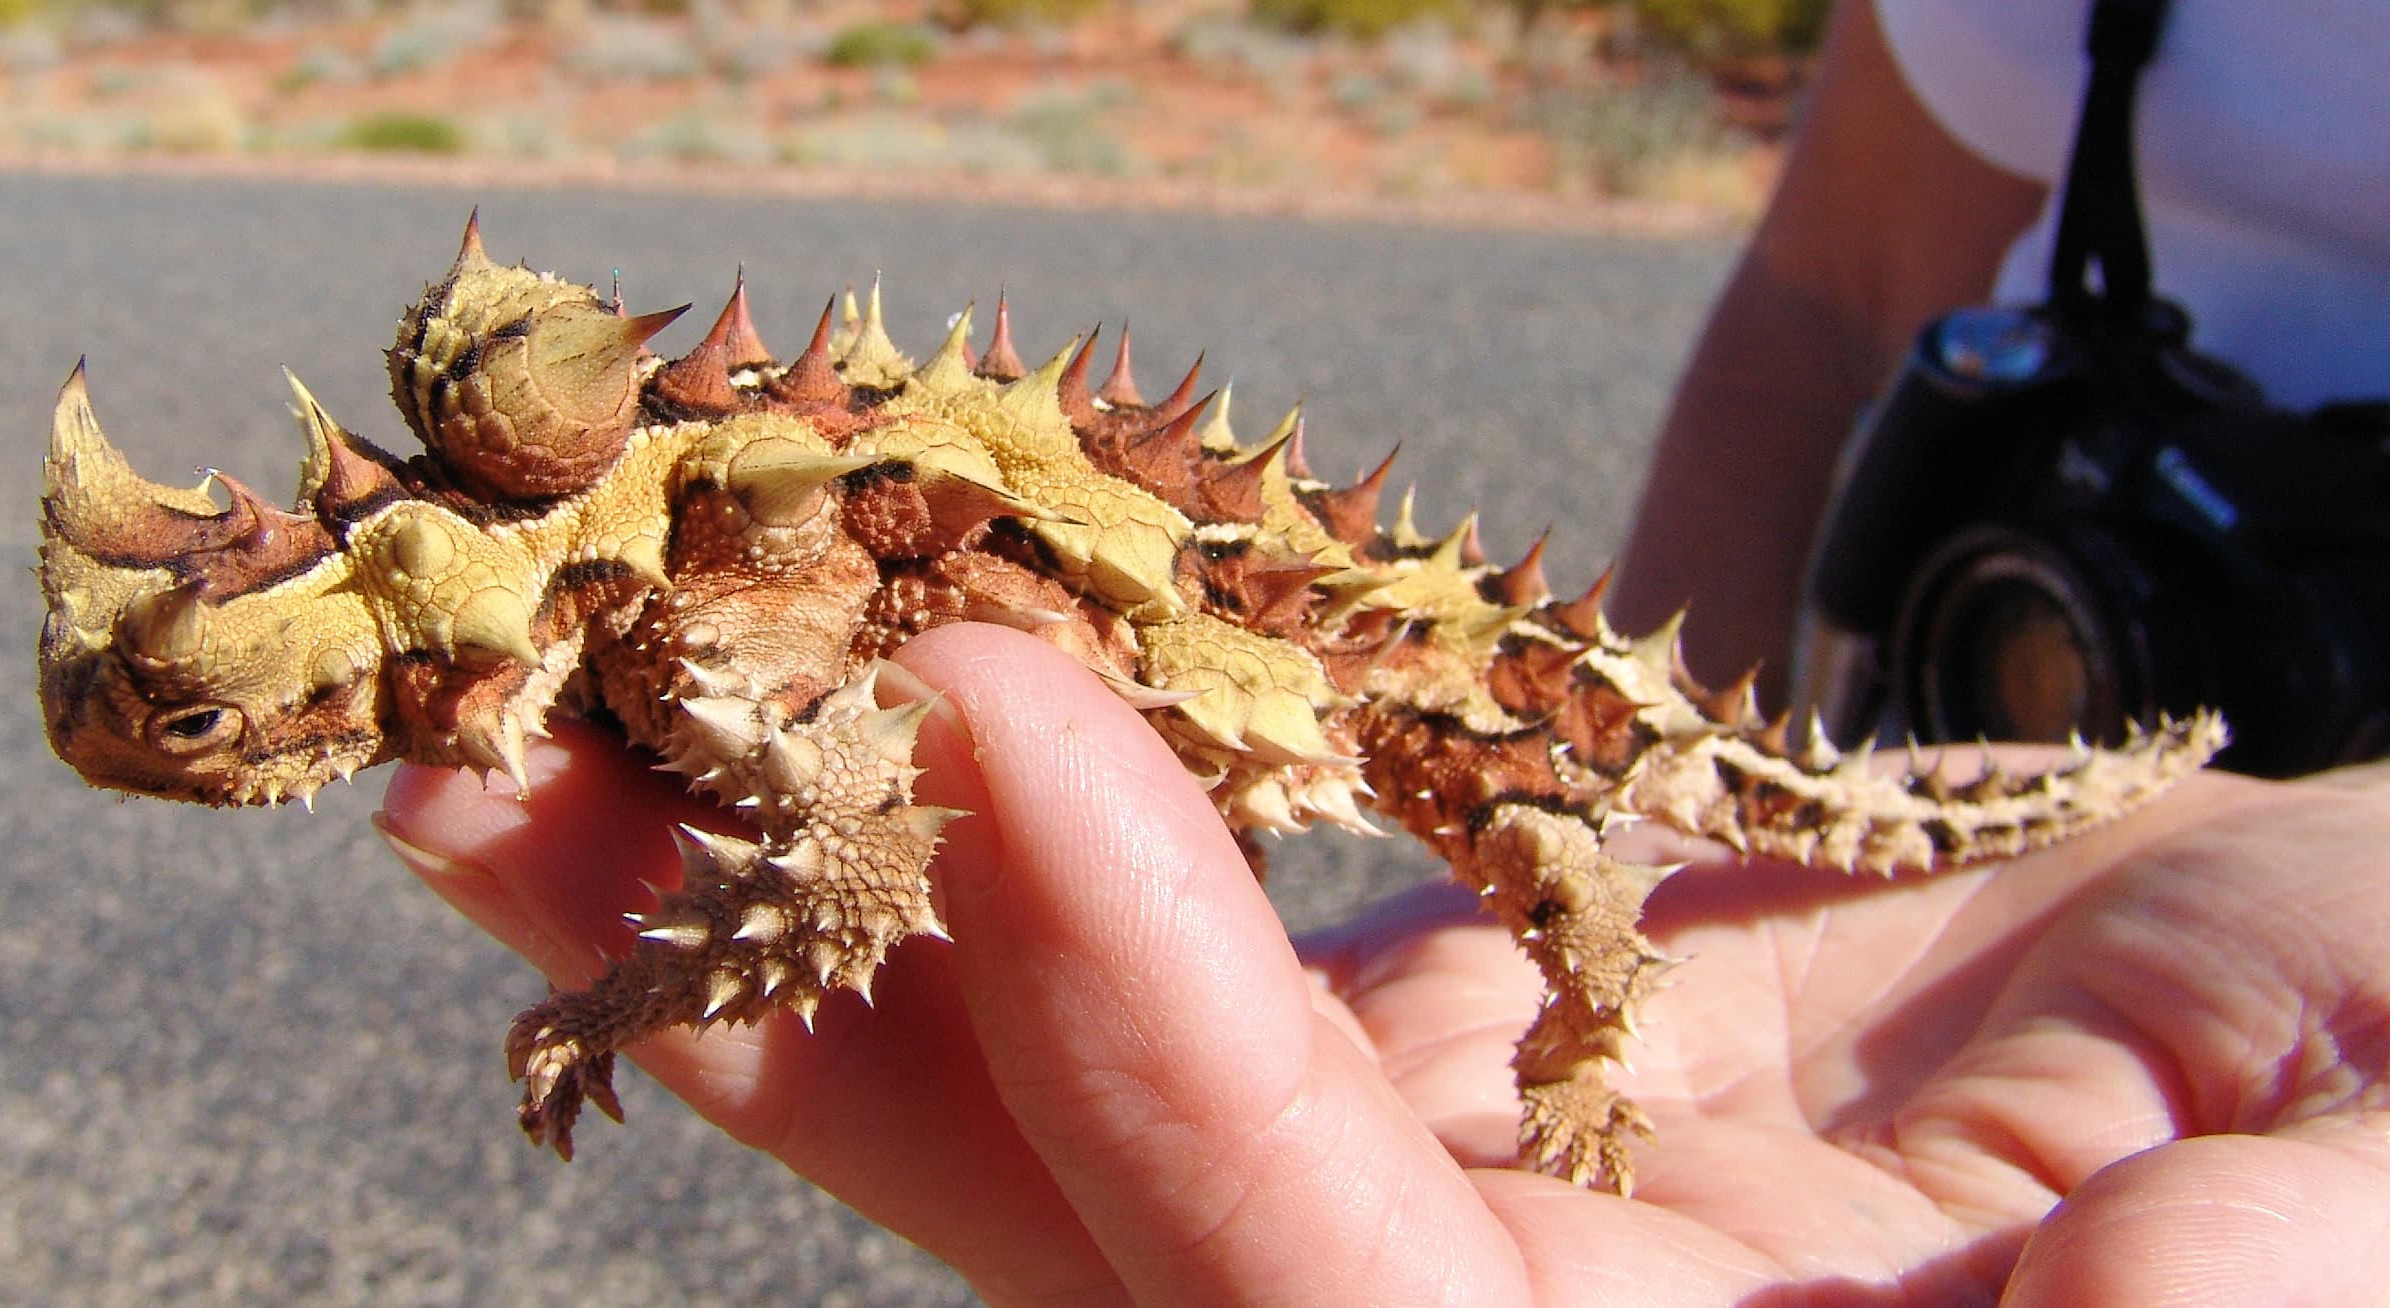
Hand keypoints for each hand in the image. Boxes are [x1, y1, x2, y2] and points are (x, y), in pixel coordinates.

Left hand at [378, 624, 2389, 1305]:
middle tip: (494, 764)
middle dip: (789, 978)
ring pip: (1048, 1056)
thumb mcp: (2380, 1178)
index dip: (1164, 1040)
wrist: (2345, 1038)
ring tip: (528, 698)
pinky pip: (1149, 923)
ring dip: (790, 869)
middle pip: (1075, 1204)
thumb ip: (2274, 1282)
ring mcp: (1431, 1171)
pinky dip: (984, 791)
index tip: (996, 716)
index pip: (1340, 1285)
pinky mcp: (1423, 1029)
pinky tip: (819, 651)